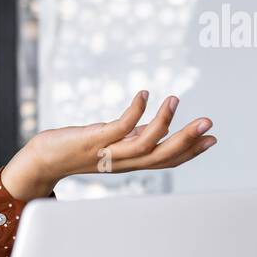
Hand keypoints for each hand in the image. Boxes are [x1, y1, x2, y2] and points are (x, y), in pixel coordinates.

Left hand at [1, 90, 215, 196]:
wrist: (43, 160)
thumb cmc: (77, 148)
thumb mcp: (112, 142)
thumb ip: (134, 136)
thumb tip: (156, 126)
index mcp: (129, 162)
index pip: (165, 160)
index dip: (190, 151)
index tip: (213, 139)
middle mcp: (122, 161)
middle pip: (161, 156)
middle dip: (187, 141)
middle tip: (209, 123)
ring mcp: (107, 152)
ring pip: (143, 145)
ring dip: (163, 123)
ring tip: (176, 100)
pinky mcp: (93, 140)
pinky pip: (118, 127)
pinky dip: (134, 112)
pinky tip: (144, 94)